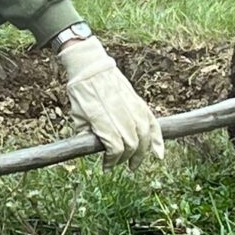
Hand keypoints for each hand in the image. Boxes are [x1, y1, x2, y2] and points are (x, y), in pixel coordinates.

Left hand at [58, 37, 164, 169]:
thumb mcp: (76, 117)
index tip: (106, 166)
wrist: (90, 67)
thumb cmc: (80, 93)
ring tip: (135, 164)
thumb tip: (99, 153)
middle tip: (119, 165)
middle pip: (131, 142)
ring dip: (142, 153)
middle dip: (126, 158)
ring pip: (144, 134)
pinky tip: (158, 153)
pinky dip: (157, 138)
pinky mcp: (138, 101)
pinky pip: (152, 121)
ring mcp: (130, 104)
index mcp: (99, 114)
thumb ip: (87, 136)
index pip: (114, 145)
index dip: (112, 160)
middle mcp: (118, 109)